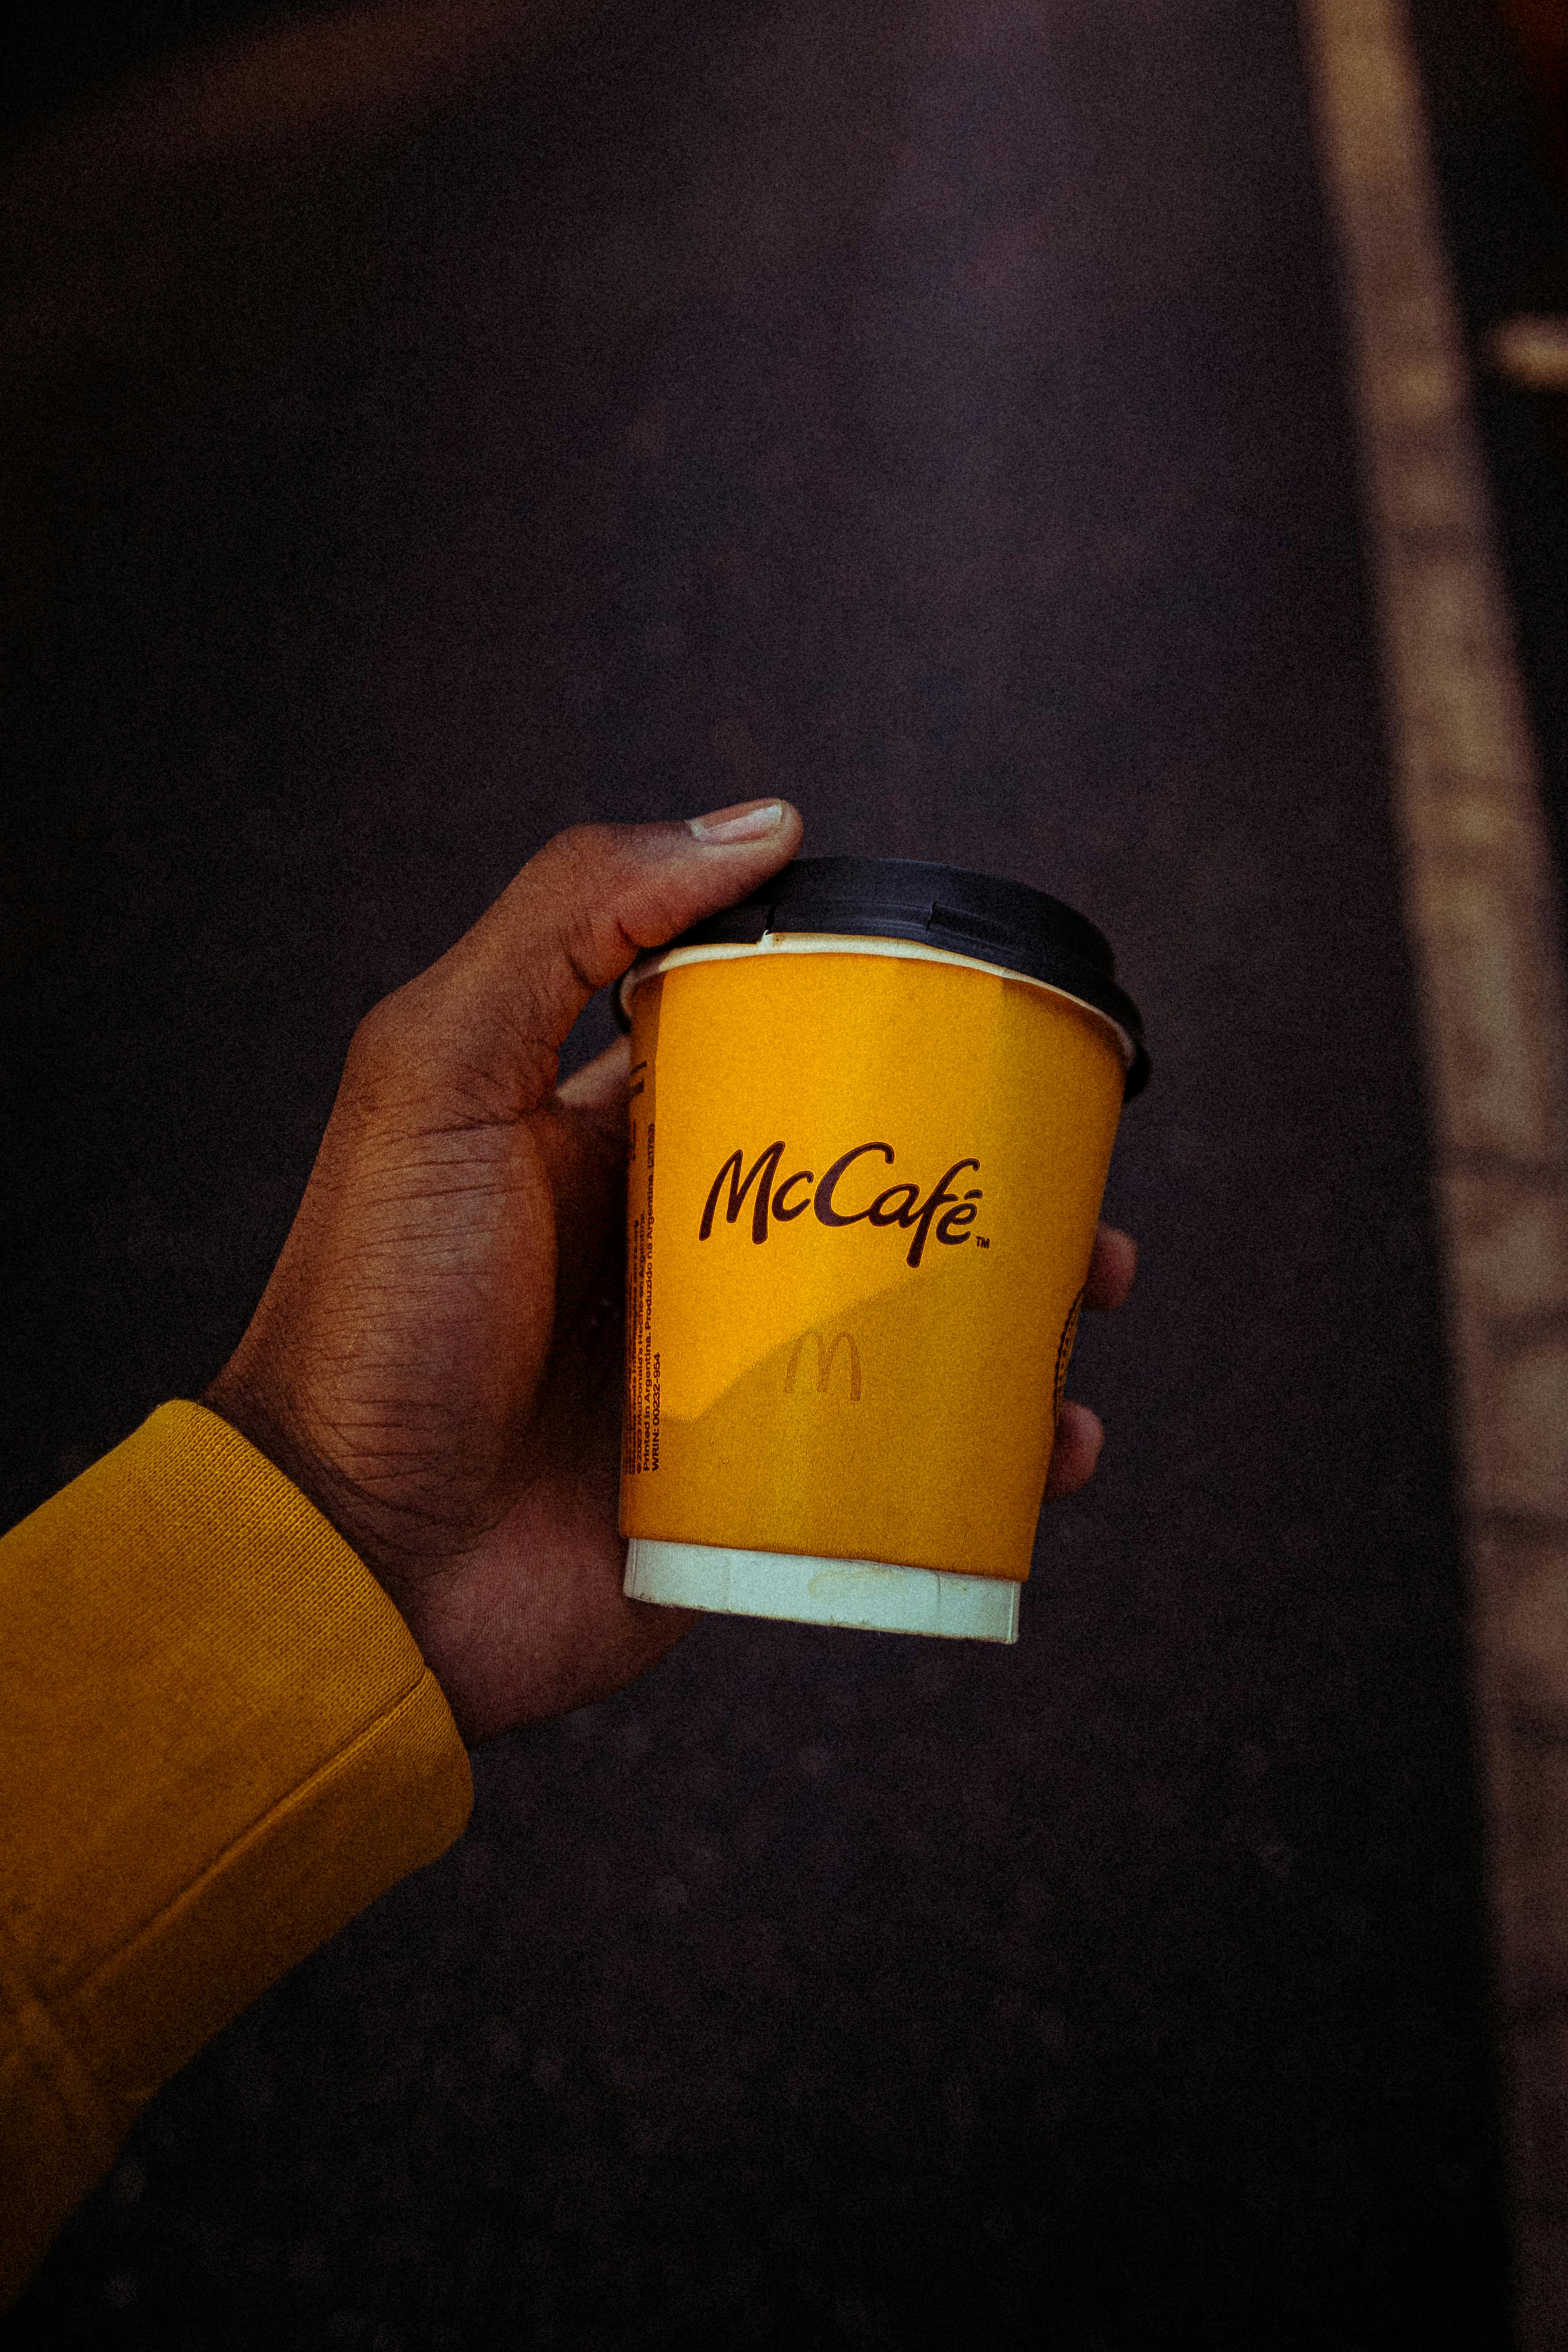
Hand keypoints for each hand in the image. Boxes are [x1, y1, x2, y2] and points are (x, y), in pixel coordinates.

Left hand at [206, 805, 1135, 1743]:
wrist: (355, 1565)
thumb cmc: (376, 1315)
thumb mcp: (436, 1076)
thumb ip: (565, 924)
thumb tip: (760, 822)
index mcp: (618, 1136)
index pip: (783, 1048)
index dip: (890, 1025)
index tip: (989, 1020)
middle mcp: (687, 1244)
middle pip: (873, 1182)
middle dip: (989, 1175)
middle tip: (1074, 1185)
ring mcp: (729, 1372)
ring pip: (911, 1317)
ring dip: (1020, 1306)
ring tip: (1088, 1298)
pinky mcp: (756, 1486)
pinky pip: (902, 1458)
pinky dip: (992, 1454)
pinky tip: (1052, 1451)